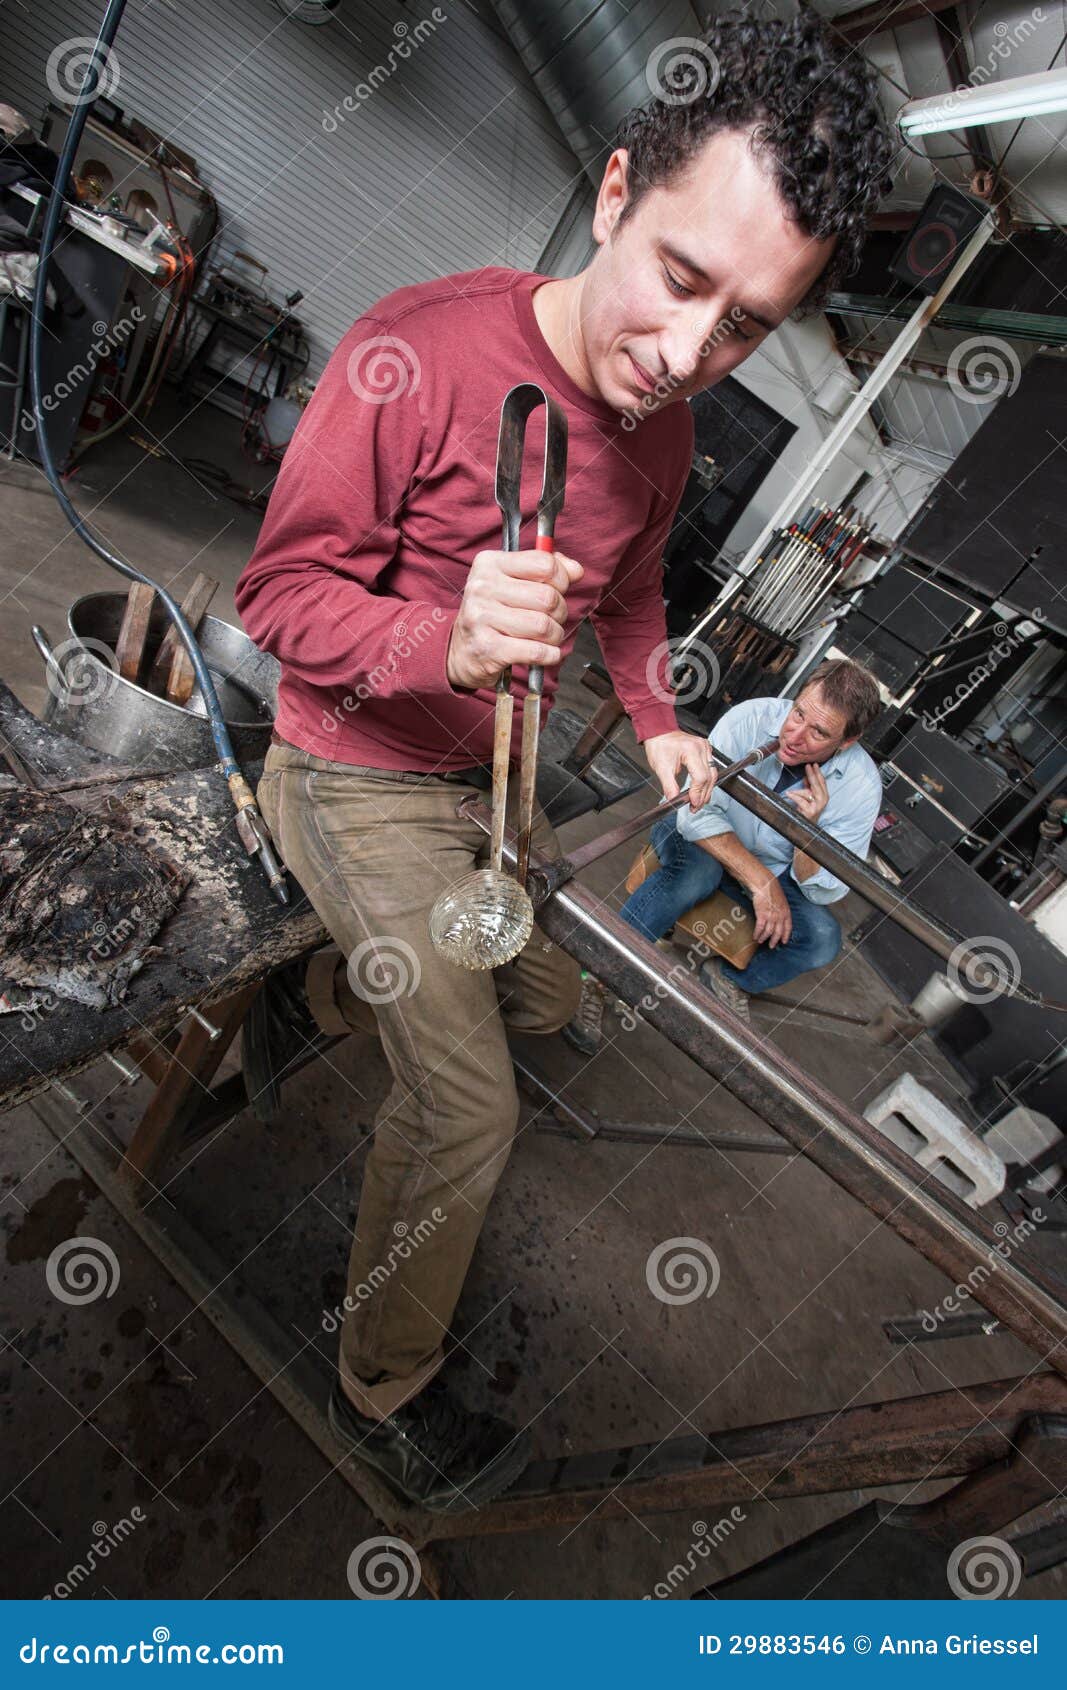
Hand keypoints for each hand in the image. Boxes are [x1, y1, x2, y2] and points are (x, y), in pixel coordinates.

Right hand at [446, 547, 583, 690]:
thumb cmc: (493, 613)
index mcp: (490, 563)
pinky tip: (545, 653)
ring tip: (546, 637)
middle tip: (551, 619)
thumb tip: (576, 570)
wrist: (461, 651)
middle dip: (560, 612)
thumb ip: (547, 571)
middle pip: (547, 597)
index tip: (557, 590)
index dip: (561, 579)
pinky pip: (536, 651)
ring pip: (543, 625)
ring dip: (555, 636)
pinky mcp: (488, 648)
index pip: (544, 564)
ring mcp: (482, 618)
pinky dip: (550, 655)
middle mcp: (482, 587)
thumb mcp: (514, 582)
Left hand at [643, 731, 716, 808]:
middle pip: (709, 778)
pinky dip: (707, 781)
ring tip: (698, 802)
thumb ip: (669, 786)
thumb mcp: (661, 768)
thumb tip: (675, 801)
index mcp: (691, 750)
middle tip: (695, 807)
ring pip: (712, 774)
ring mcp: (705, 748)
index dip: (697, 793)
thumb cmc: (660, 745)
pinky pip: (711, 769)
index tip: (692, 804)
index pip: (700, 777)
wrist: (659, 732)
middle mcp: (702, 748)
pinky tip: (702, 790)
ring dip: (706, 790)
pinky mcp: (705, 750)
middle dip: (703, 795)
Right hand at [751, 874, 791, 947]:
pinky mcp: (762, 915)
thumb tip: (778, 915)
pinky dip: (757, 933)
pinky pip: (760, 928)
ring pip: (769, 932)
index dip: (786, 936)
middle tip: (772, 946)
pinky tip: (755, 936)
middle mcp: (780, 916)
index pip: (788, 927)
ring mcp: (772, 916)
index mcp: (786, 912)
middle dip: (775, 940)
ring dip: (764, 938)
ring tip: (761, 941)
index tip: (784, 941)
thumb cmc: (772, 890)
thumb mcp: (781, 900)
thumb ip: (781, 909)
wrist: (765, 885)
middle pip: (778, 932)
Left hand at [786, 762, 829, 824]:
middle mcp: (823, 800)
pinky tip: (788, 794)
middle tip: (808, 766)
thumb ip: (808, 787)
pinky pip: (801, 800)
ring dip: (798, 791)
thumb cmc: (807, 810)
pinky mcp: (810, 811)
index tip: (813, 764)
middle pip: (817, 784)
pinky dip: (794, 796)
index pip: (822, 782)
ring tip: (790, 792)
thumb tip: (806, 776)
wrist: (806, 826)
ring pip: (807, 792)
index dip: (818, 772)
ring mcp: (817, 806)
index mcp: (824, 795)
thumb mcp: (809, 797)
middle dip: (812, 774)